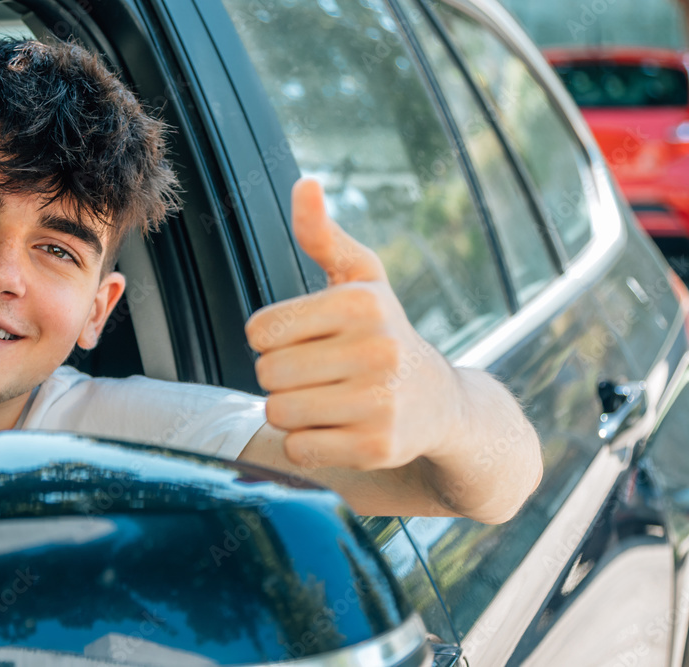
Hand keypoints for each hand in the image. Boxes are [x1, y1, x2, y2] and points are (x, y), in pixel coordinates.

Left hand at [244, 178, 462, 470]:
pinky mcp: (378, 448)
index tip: (305, 340)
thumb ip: (323, 236)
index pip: (259, 331)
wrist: (442, 403)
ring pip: (279, 413)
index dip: (271, 340)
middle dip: (281, 377)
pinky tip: (338, 430)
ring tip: (327, 401)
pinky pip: (299, 450)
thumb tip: (304, 184)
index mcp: (361, 302)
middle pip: (266, 374)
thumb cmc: (382, 333)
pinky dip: (307, 445)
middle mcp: (376, 349)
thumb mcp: (360, 280)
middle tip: (317, 375)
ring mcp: (380, 402)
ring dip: (292, 411)